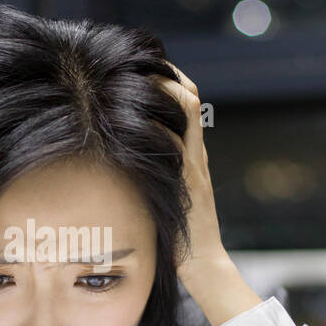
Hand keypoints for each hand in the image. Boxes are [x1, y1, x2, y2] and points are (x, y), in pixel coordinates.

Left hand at [156, 64, 262, 325]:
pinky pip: (178, 142)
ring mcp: (194, 164)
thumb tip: (121, 161)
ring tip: (138, 76)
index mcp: (192, 155)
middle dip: (165, 72)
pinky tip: (136, 115)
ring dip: (163, 88)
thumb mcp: (167, 196)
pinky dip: (160, 124)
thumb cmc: (180, 237)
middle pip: (189, 96)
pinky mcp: (189, 179)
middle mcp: (196, 153)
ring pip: (187, 111)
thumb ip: (156, 175)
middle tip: (137, 60)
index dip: (168, 78)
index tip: (143, 65)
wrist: (204, 264)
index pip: (186, 102)